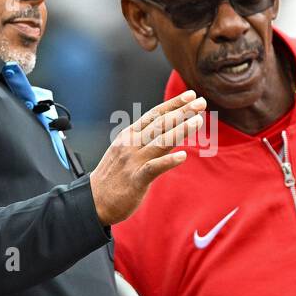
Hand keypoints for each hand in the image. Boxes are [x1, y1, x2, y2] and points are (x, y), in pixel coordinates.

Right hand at [89, 90, 207, 225]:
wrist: (94, 200)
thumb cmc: (114, 175)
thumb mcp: (127, 150)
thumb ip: (147, 140)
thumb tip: (172, 130)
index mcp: (129, 135)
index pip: (154, 115)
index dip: (173, 104)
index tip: (191, 95)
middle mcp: (131, 144)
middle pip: (160, 124)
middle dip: (182, 112)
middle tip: (201, 102)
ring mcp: (133, 161)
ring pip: (160, 142)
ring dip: (180, 130)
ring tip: (198, 120)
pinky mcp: (136, 179)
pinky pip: (154, 168)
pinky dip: (169, 161)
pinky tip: (183, 156)